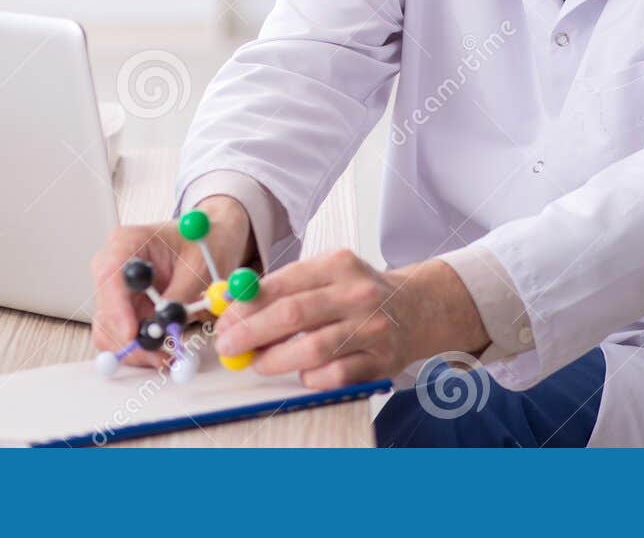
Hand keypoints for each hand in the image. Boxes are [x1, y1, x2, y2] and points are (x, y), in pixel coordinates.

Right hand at [90, 196, 253, 367]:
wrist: (209, 242)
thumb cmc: (202, 243)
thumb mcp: (200, 265)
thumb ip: (180, 294)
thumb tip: (164, 323)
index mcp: (129, 241)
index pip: (109, 274)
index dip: (116, 307)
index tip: (132, 333)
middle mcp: (115, 266)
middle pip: (105, 309)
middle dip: (128, 339)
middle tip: (159, 355)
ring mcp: (117, 291)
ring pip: (109, 331)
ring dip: (135, 350)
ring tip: (166, 356)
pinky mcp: (124, 310)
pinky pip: (121, 338)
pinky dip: (139, 350)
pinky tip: (162, 352)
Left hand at [215, 249, 489, 388]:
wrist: (419, 308)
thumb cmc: (360, 293)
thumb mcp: (327, 274)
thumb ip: (283, 287)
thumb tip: (233, 305)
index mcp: (338, 264)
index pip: (281, 284)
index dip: (246, 306)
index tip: (224, 322)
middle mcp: (357, 293)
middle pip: (292, 315)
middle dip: (251, 334)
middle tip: (229, 348)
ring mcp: (372, 328)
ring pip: (312, 350)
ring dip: (275, 360)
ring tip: (258, 362)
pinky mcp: (381, 361)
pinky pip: (335, 376)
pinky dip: (310, 378)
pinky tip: (302, 373)